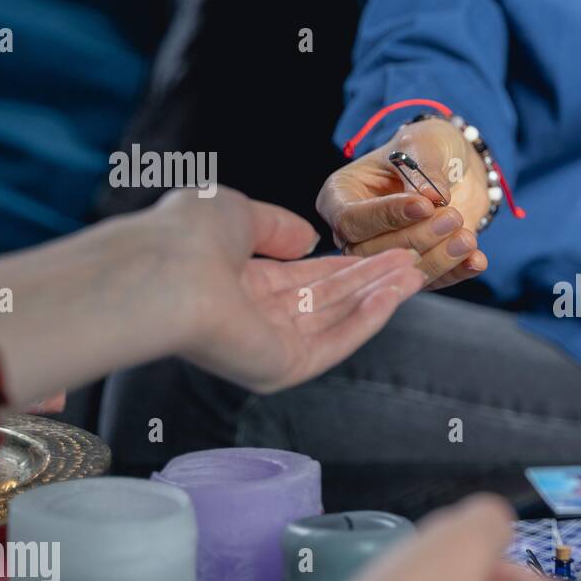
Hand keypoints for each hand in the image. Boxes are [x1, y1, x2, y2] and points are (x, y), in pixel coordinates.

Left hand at [155, 188, 423, 393]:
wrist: (167, 274)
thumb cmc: (189, 236)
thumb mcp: (238, 212)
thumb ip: (277, 227)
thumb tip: (309, 240)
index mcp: (235, 282)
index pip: (301, 276)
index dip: (344, 263)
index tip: (380, 250)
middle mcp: (251, 317)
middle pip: (325, 299)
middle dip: (369, 279)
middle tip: (410, 261)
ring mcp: (267, 346)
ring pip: (334, 320)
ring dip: (376, 296)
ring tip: (414, 273)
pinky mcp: (281, 368)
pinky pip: (332, 344)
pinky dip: (365, 321)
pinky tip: (391, 296)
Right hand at [316, 118, 490, 289]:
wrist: (456, 167)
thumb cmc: (427, 148)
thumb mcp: (423, 144)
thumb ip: (423, 169)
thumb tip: (432, 196)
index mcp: (341, 196)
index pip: (351, 218)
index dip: (387, 216)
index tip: (424, 206)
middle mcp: (356, 232)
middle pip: (374, 251)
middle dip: (417, 238)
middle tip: (453, 217)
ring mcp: (384, 254)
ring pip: (401, 271)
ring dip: (438, 259)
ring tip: (468, 238)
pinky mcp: (415, 268)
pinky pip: (431, 281)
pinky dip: (455, 272)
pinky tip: (476, 260)